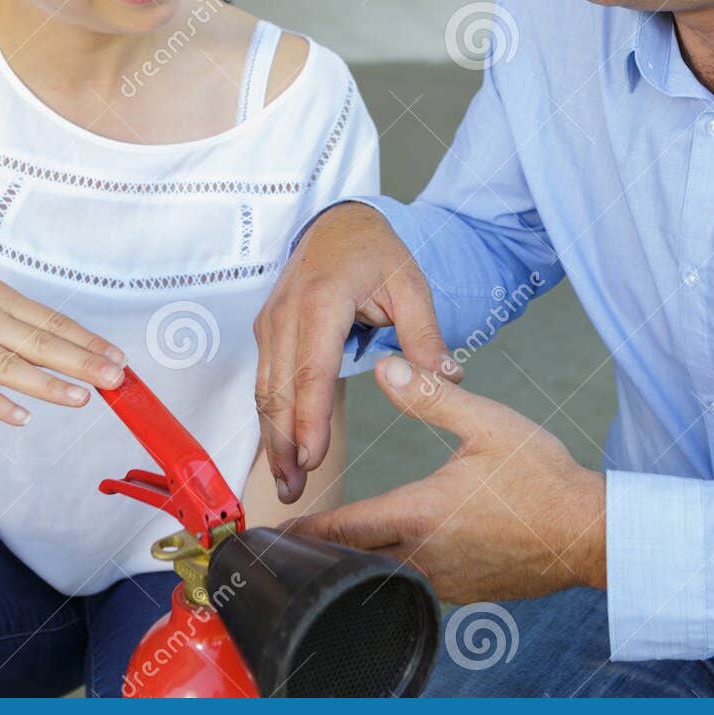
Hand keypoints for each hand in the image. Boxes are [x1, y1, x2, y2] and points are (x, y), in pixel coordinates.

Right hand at [0, 227, 125, 425]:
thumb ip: (4, 310)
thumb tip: (45, 334)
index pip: (52, 322)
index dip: (87, 341)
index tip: (119, 358)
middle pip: (40, 342)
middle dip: (83, 362)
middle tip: (118, 379)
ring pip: (9, 365)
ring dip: (48, 383)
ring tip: (84, 398)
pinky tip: (21, 416)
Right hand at [254, 202, 462, 501]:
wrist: (338, 223)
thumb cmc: (375, 253)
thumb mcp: (411, 285)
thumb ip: (425, 336)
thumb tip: (448, 379)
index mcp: (322, 300)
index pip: (312, 370)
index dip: (310, 418)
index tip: (313, 459)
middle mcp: (286, 313)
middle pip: (279, 389)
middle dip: (284, 444)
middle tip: (294, 491)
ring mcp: (271, 322)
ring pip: (265, 391)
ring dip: (272, 439)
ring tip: (285, 484)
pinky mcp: (267, 332)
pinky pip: (265, 382)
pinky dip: (269, 420)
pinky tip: (280, 452)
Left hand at [286, 356, 606, 603]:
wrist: (589, 533)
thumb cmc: (542, 477)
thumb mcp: (487, 423)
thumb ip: (430, 397)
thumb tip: (386, 366)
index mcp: (420, 512)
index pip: (345, 527)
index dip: (307, 530)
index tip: (277, 532)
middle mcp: (424, 555)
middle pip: (354, 559)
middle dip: (323, 550)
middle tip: (295, 541)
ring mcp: (444, 581)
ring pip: (382, 576)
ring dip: (358, 562)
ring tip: (335, 548)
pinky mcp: (464, 593)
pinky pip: (414, 586)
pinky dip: (393, 572)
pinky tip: (392, 556)